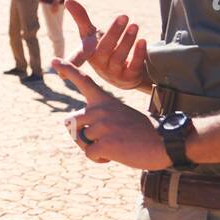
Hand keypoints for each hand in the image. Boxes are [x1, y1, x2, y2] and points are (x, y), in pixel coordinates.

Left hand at [53, 60, 171, 169]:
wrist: (165, 141)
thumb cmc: (142, 131)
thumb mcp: (120, 115)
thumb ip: (99, 117)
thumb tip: (77, 132)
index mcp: (104, 100)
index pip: (83, 81)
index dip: (68, 70)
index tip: (53, 60)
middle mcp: (100, 109)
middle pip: (71, 122)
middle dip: (81, 134)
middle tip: (102, 140)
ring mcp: (102, 125)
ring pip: (80, 140)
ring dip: (93, 147)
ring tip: (114, 146)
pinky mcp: (105, 143)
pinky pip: (89, 154)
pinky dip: (99, 158)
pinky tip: (115, 155)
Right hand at [62, 0, 151, 91]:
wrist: (123, 74)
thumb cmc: (102, 49)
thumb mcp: (91, 35)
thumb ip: (81, 18)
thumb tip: (68, 0)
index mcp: (88, 55)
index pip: (78, 57)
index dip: (71, 61)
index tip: (62, 68)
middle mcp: (100, 65)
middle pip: (105, 49)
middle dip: (114, 32)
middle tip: (124, 16)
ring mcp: (114, 73)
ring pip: (120, 57)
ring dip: (128, 40)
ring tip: (134, 25)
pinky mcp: (130, 76)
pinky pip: (134, 65)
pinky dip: (139, 53)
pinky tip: (143, 41)